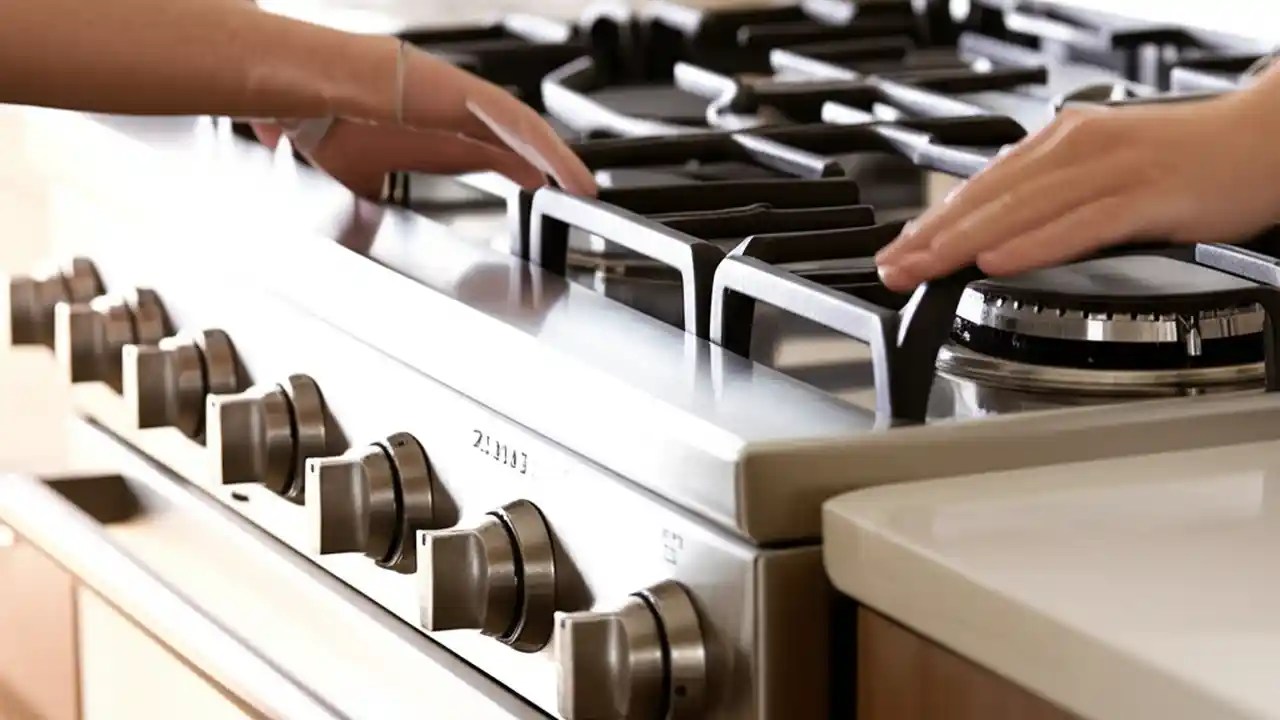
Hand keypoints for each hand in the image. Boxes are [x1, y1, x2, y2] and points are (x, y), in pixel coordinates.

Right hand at [254, 45, 596, 199]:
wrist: (300, 91)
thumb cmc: (324, 122)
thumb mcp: (359, 181)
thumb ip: (374, 202)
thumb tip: (365, 237)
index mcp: (434, 130)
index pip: (490, 148)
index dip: (519, 167)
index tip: (541, 191)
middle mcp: (452, 111)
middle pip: (515, 139)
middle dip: (549, 165)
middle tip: (577, 192)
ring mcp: (459, 98)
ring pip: (522, 130)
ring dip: (556, 160)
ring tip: (584, 189)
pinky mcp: (462, 93)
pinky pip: (516, 122)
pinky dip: (545, 149)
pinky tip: (565, 173)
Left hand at [874, 85, 1279, 291]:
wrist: (1265, 138)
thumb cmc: (1186, 161)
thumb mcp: (1104, 170)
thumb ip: (1053, 197)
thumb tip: (999, 231)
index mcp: (1061, 143)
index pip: (981, 186)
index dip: (933, 222)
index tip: (897, 252)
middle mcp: (1077, 150)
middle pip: (989, 199)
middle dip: (932, 238)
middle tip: (892, 268)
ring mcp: (1112, 171)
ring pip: (1021, 210)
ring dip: (964, 243)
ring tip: (923, 268)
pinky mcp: (1146, 197)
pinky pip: (1080, 225)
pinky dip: (1035, 244)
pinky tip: (998, 262)